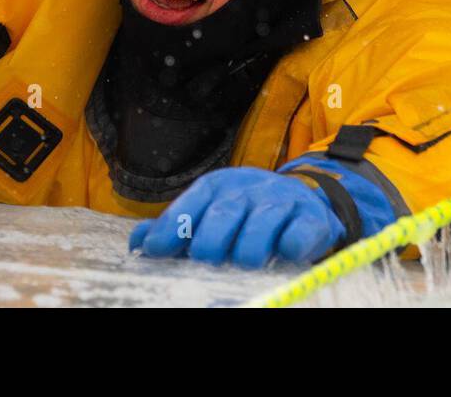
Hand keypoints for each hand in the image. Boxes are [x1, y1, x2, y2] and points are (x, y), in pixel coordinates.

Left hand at [129, 167, 344, 268]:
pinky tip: (285, 254)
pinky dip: (292, 246)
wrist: (306, 199)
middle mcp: (249, 189)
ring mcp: (282, 201)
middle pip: (223, 213)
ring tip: (245, 263)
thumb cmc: (248, 213)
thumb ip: (178, 227)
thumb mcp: (212, 211)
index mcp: (220, 187)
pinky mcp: (312, 218)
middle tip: (205, 261)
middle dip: (210, 240)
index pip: (192, 203)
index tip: (156, 251)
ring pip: (261, 222)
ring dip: (249, 247)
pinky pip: (300, 232)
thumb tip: (137, 243)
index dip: (172, 227)